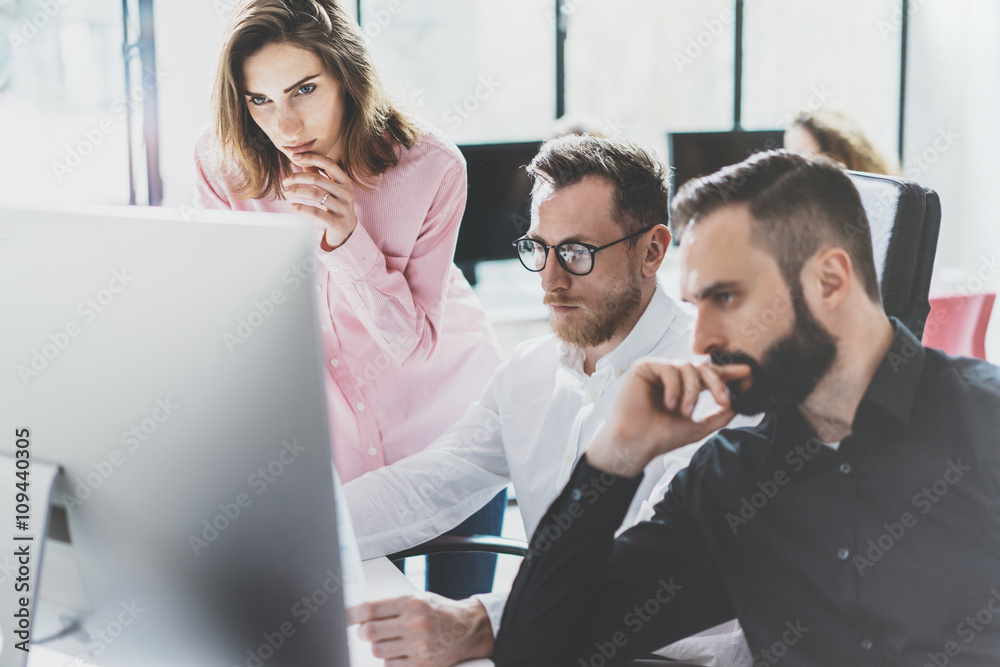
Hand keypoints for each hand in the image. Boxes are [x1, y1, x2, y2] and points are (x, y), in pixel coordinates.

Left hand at [282, 152, 356, 249]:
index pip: (328, 163)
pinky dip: (301, 208)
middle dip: (297, 178)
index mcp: (345, 181)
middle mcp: (346, 193)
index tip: (294, 157)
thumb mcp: (331, 189)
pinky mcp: (337, 222)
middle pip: (317, 179)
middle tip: (285, 181)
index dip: (311, 158)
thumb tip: (301, 159)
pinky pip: (315, 212)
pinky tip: (292, 206)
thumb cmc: (335, 205)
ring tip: (286, 194)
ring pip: (314, 194)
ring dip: (296, 192)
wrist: (347, 230)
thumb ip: (319, 175)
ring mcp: (343, 208)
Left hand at [347, 593, 493, 666]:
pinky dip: (391, 659)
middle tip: (368, 630)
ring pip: (378, 651)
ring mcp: (418, 646)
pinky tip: (401, 651)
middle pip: (370, 632)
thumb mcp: (419, 598)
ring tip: (390, 640)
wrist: (468, 629)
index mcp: (412, 603)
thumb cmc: (441, 612)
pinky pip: (391, 665)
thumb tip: (363, 614)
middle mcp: (415, 624)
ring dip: (378, 646)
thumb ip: (392, 605)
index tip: (345, 616)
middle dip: (364, 632)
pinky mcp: (422, 664)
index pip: (371, 609)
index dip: (353, 614)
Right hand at [586, 359, 751, 476]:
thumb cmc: (661, 437)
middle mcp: (672, 377)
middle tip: (724, 401)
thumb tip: (739, 404)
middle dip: (717, 383)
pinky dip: (674, 388)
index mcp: (684, 388)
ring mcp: (657, 371)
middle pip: (702, 368)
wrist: (637, 444)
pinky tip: (669, 404)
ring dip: (692, 392)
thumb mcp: (698, 427)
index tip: (747, 373)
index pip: (708, 375)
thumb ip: (719, 415)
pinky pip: (669, 369)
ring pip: (688, 368)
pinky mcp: (644, 367)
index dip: (728, 373)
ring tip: (684, 412)